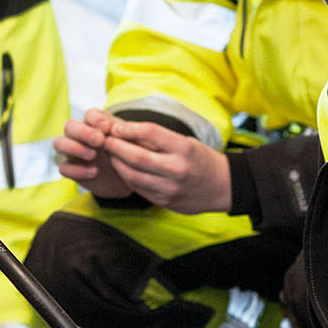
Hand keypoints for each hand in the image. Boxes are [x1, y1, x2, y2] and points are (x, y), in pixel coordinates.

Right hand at [54, 110, 131, 198]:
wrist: (130, 177)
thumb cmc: (129, 153)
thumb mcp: (130, 141)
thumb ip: (121, 131)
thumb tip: (111, 127)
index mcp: (96, 125)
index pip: (89, 115)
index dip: (96, 119)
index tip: (108, 128)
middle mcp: (80, 135)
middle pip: (69, 125)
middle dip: (83, 132)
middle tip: (99, 141)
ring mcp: (73, 152)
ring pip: (59, 143)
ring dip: (73, 147)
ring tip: (92, 155)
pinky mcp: (71, 170)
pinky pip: (63, 168)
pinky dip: (77, 170)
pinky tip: (94, 172)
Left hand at [101, 118, 230, 213]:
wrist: (223, 187)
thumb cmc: (201, 159)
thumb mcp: (186, 142)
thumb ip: (158, 140)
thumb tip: (124, 130)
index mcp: (184, 149)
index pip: (150, 132)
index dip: (128, 128)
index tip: (115, 126)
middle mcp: (176, 169)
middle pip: (135, 156)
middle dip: (115, 146)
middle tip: (104, 139)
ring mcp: (169, 188)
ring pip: (132, 175)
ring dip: (116, 162)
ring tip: (110, 153)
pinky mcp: (164, 202)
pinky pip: (138, 188)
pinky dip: (126, 176)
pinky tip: (121, 168)